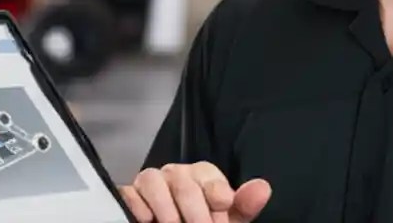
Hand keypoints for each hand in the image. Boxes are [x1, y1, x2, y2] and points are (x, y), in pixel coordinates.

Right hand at [119, 162, 270, 222]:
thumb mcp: (226, 220)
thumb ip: (244, 206)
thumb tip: (263, 188)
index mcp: (202, 176)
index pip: (209, 176)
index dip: (216, 195)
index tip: (221, 214)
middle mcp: (176, 174)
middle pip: (184, 183)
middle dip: (195, 214)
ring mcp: (151, 182)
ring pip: (153, 181)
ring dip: (167, 213)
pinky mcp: (129, 194)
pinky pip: (130, 192)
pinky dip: (139, 208)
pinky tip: (148, 221)